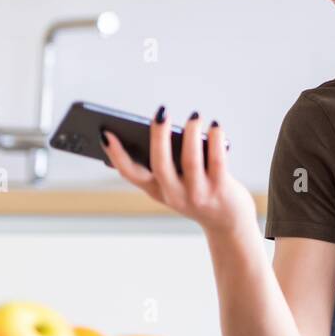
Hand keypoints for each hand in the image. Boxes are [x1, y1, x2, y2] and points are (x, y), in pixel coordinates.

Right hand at [102, 108, 256, 236]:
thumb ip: (168, 162)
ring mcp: (197, 194)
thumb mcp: (176, 183)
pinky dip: (215, 140)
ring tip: (194, 116)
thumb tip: (162, 126)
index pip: (131, 174)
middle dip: (158, 136)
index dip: (116, 155)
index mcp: (157, 191)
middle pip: (160, 164)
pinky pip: (217, 161)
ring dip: (191, 134)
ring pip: (190, 160)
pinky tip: (215, 126)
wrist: (228, 223)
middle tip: (162, 112)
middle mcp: (174, 195)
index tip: (106, 133)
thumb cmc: (200, 192)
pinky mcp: (220, 189)